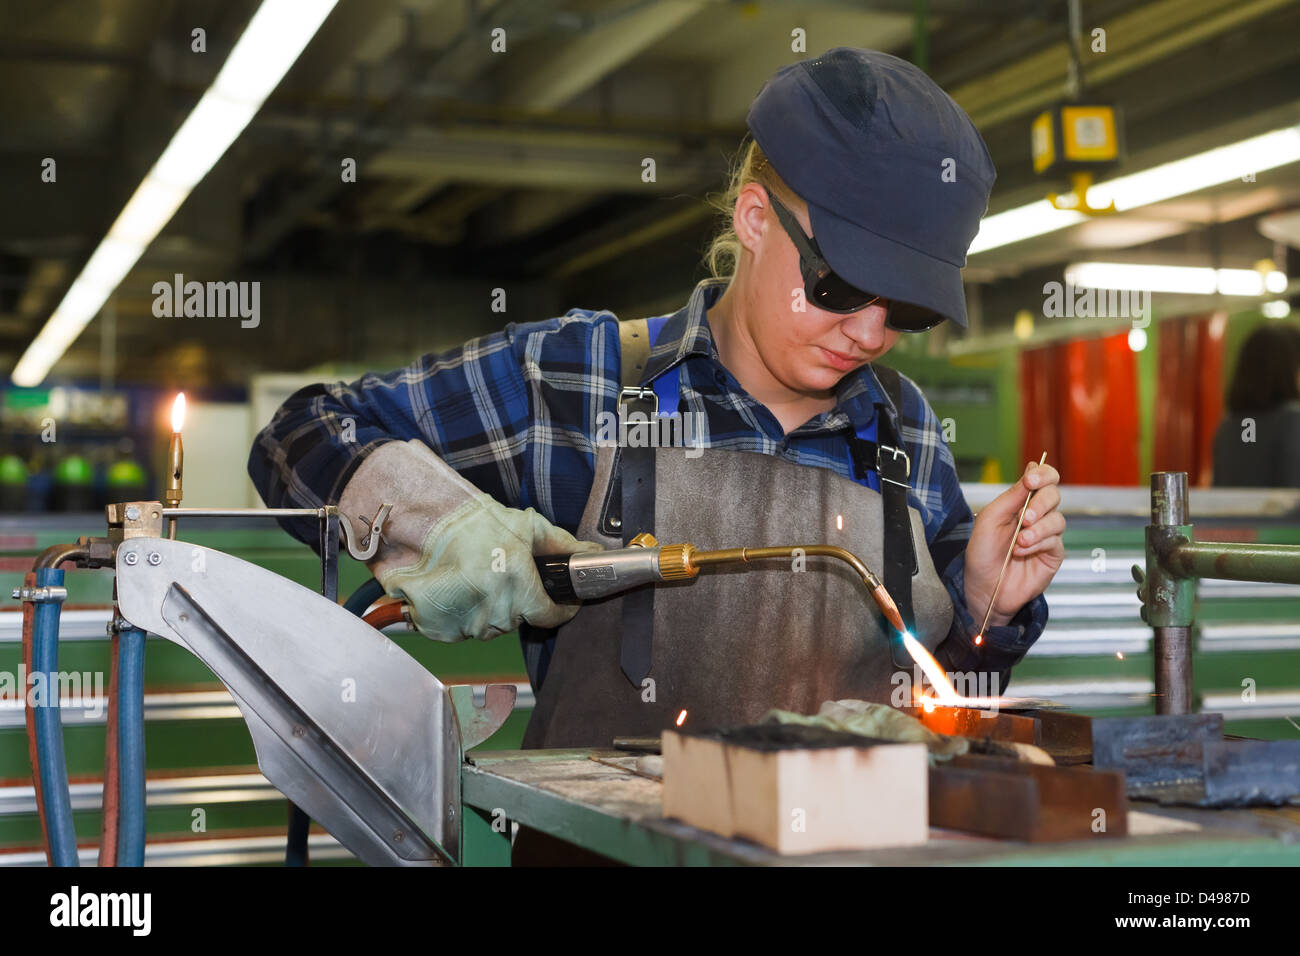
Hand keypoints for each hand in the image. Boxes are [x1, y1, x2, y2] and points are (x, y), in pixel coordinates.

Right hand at [381, 495, 602, 641]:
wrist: (422, 525)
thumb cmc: (474, 524)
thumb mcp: (525, 527)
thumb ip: (562, 545)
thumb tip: (591, 554)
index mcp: (519, 587)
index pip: (551, 616)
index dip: (559, 608)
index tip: (559, 600)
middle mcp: (495, 612)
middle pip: (519, 618)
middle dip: (517, 599)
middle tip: (503, 573)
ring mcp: (467, 624)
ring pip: (491, 625)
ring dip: (490, 607)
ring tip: (477, 577)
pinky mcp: (443, 630)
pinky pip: (464, 628)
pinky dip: (463, 613)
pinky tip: (458, 589)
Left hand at [963, 460, 1064, 628]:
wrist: (982, 586)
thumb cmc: (982, 552)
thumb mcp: (990, 518)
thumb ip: (1013, 495)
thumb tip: (1033, 468)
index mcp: (1021, 502)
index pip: (1043, 479)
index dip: (1043, 475)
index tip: (1031, 480)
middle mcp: (1037, 516)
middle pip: (1054, 495)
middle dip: (1041, 503)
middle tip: (1025, 517)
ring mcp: (1047, 535)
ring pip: (1058, 519)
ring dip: (1037, 529)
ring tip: (1019, 542)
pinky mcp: (1053, 554)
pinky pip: (1055, 542)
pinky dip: (1038, 544)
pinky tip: (1021, 551)